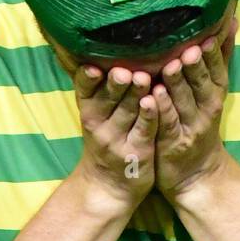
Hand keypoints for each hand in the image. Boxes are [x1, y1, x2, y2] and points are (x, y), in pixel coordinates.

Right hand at [75, 64, 157, 204]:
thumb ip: (102, 88)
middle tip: (123, 69)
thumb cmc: (106, 141)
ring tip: (142, 78)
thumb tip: (105, 52)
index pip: (84, 90)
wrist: (108, 187)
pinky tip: (155, 102)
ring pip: (127, 112)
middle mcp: (99, 124)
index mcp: (88, 110)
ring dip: (135, 94)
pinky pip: (144, 130)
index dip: (87, 79)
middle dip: (115, 82)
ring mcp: (117, 139)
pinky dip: (149, 115)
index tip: (92, 67)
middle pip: (107, 98)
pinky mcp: (137, 152)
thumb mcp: (95, 116)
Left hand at [153, 36, 230, 199]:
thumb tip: (232, 20)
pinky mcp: (173, 142)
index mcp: (215, 92)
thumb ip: (220, 58)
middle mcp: (207, 108)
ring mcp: (190, 126)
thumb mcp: (214, 90)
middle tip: (189, 50)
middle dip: (196, 67)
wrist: (198, 172)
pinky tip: (152, 96)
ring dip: (177, 84)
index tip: (206, 37)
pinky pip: (167, 123)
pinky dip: (161, 110)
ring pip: (184, 102)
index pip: (217, 70)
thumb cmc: (200, 121)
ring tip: (170, 66)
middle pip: (202, 84)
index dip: (212, 55)